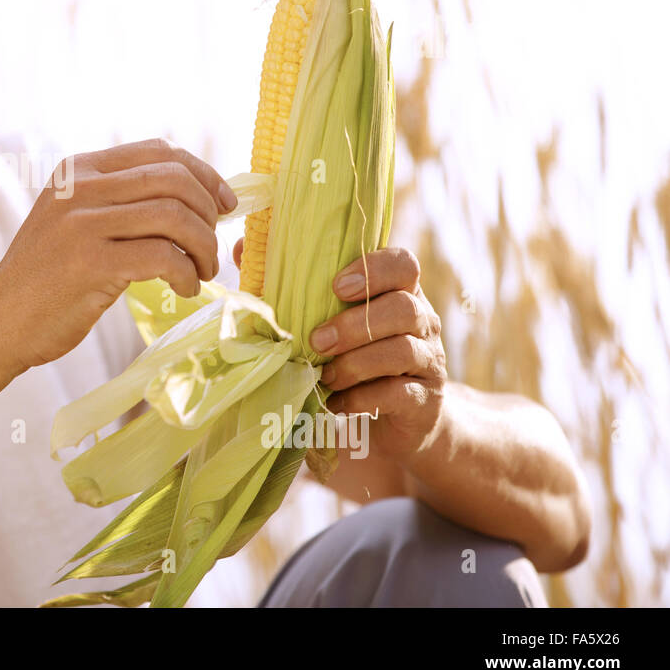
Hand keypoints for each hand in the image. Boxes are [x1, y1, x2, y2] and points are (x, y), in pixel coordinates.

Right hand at [0, 138, 235, 373]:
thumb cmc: (46, 278)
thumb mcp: (73, 220)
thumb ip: (119, 200)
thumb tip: (196, 193)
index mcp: (77, 169)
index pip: (158, 151)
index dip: (204, 174)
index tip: (224, 205)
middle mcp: (79, 188)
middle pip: (173, 179)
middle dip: (208, 212)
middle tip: (212, 247)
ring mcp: (82, 224)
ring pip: (175, 216)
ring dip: (203, 247)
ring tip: (202, 272)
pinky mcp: (90, 264)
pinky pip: (163, 256)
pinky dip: (186, 273)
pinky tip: (183, 288)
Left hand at [307, 246, 447, 460]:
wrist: (396, 420)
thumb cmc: (350, 357)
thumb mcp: (325, 320)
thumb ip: (286, 285)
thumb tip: (241, 248)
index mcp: (398, 292)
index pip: (404, 263)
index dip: (373, 269)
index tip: (336, 286)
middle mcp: (421, 321)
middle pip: (404, 307)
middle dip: (355, 324)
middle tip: (317, 340)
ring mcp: (428, 360)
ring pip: (404, 349)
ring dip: (357, 362)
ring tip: (325, 374)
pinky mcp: (425, 400)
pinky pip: (400, 393)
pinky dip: (363, 399)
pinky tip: (337, 403)